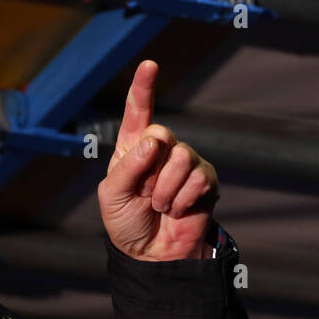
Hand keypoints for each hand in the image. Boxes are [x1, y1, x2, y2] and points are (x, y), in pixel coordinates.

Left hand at [98, 60, 218, 261]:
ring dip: (166, 189)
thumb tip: (154, 141)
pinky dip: (184, 199)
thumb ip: (128, 167)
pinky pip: (199, 178)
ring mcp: (185, 163)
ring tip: (160, 206)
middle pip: (162, 134)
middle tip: (146, 193)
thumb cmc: (126, 223)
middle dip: (151, 168)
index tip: (149, 65)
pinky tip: (178, 210)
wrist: (152, 254)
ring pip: (182, 157)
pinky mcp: (205, 180)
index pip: (139, 112)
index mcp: (132, 149)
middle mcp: (160, 151)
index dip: (144, 88)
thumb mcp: (113, 196)